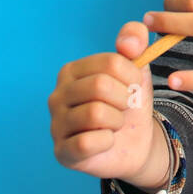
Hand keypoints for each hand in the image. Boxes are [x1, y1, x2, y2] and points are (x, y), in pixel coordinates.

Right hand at [49, 23, 161, 181]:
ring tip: (114, 124)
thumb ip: (135, 41)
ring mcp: (56, 125)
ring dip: (117, 120)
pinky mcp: (62, 152)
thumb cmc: (129, 102)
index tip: (132, 87)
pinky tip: (106, 141)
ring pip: (96, 113)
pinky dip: (107, 141)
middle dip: (124, 99)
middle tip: (123, 108)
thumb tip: (129, 42)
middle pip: (100, 86)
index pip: (110, 62)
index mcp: (70, 72)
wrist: (136, 142)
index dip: (132, 76)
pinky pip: (88, 142)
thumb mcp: (137, 68)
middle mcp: (56, 96)